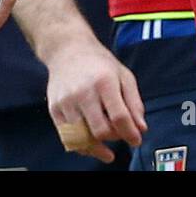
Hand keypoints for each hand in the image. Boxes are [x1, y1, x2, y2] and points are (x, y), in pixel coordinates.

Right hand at [46, 40, 146, 162]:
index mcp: (104, 82)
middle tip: (119, 135)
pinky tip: (91, 144)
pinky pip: (68, 138)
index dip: (130, 133)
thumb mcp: (123, 76)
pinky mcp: (54, 109)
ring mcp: (66, 102)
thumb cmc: (99, 64)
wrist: (67, 50)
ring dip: (98, 146)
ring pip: (83, 138)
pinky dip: (81, 146)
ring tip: (105, 143)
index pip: (119, 117)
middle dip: (114, 138)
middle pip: (101, 131)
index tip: (136, 140)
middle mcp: (83, 92)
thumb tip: (141, 129)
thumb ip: (134, 103)